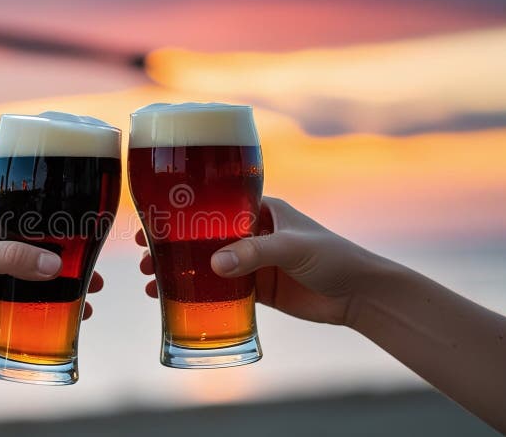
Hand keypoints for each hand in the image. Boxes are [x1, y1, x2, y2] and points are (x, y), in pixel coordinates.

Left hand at [0, 210, 102, 355]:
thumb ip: (7, 258)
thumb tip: (54, 265)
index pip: (21, 224)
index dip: (52, 232)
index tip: (82, 240)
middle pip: (30, 257)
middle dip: (61, 266)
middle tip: (93, 276)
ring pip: (25, 287)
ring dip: (54, 294)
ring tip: (86, 301)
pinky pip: (13, 313)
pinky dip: (35, 318)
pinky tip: (59, 322)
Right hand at [138, 197, 380, 325]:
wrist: (360, 295)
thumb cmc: (333, 256)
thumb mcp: (292, 248)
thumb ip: (254, 254)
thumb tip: (213, 266)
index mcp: (260, 210)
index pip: (213, 206)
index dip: (183, 213)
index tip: (155, 220)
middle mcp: (253, 233)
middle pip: (203, 236)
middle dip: (173, 244)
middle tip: (144, 254)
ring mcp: (253, 262)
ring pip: (207, 264)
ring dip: (180, 270)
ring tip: (150, 279)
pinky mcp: (257, 289)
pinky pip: (221, 290)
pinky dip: (198, 293)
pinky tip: (174, 299)